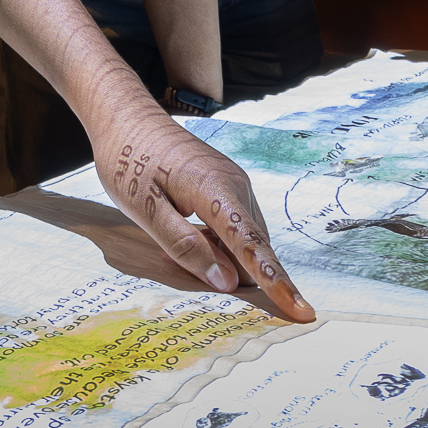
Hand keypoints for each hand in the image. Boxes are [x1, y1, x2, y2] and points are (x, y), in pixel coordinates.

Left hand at [97, 104, 315, 321]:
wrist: (125, 115)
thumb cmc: (128, 161)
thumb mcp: (145, 209)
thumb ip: (185, 247)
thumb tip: (226, 282)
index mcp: (216, 190)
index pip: (252, 246)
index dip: (276, 283)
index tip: (302, 312)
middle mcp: (235, 185)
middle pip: (252, 246)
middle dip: (237, 273)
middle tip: (184, 270)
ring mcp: (234, 181)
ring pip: (242, 237)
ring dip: (220, 256)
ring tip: (170, 248)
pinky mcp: (226, 182)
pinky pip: (232, 223)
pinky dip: (215, 240)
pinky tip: (180, 232)